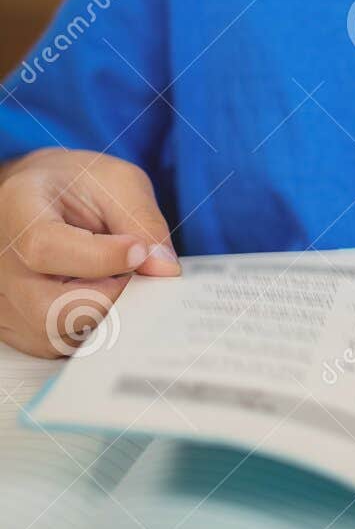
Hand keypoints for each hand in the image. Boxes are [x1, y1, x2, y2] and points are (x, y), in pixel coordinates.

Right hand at [0, 148, 179, 358]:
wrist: (42, 197)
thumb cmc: (76, 185)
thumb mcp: (116, 182)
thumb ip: (141, 219)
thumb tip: (164, 270)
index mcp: (17, 210)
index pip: (46, 248)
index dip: (101, 258)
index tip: (139, 251)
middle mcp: (1, 264)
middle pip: (49, 309)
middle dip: (109, 297)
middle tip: (131, 272)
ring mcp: (5, 301)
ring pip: (56, 336)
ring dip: (103, 315)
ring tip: (114, 280)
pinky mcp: (17, 327)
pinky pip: (58, 346)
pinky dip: (90, 329)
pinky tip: (101, 296)